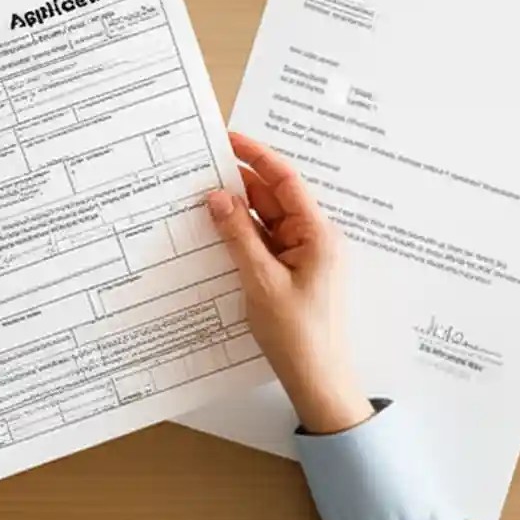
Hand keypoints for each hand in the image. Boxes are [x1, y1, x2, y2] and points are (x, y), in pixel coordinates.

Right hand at [207, 133, 373, 433]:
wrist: (317, 380)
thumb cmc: (298, 335)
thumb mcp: (261, 281)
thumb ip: (238, 235)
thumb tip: (217, 198)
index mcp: (317, 234)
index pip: (285, 181)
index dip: (257, 156)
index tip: (230, 139)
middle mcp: (314, 239)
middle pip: (274, 199)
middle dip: (241, 183)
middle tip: (203, 169)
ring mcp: (303, 257)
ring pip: (266, 221)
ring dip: (238, 212)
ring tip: (201, 199)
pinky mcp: (292, 274)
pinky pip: (264, 244)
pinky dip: (242, 236)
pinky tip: (217, 232)